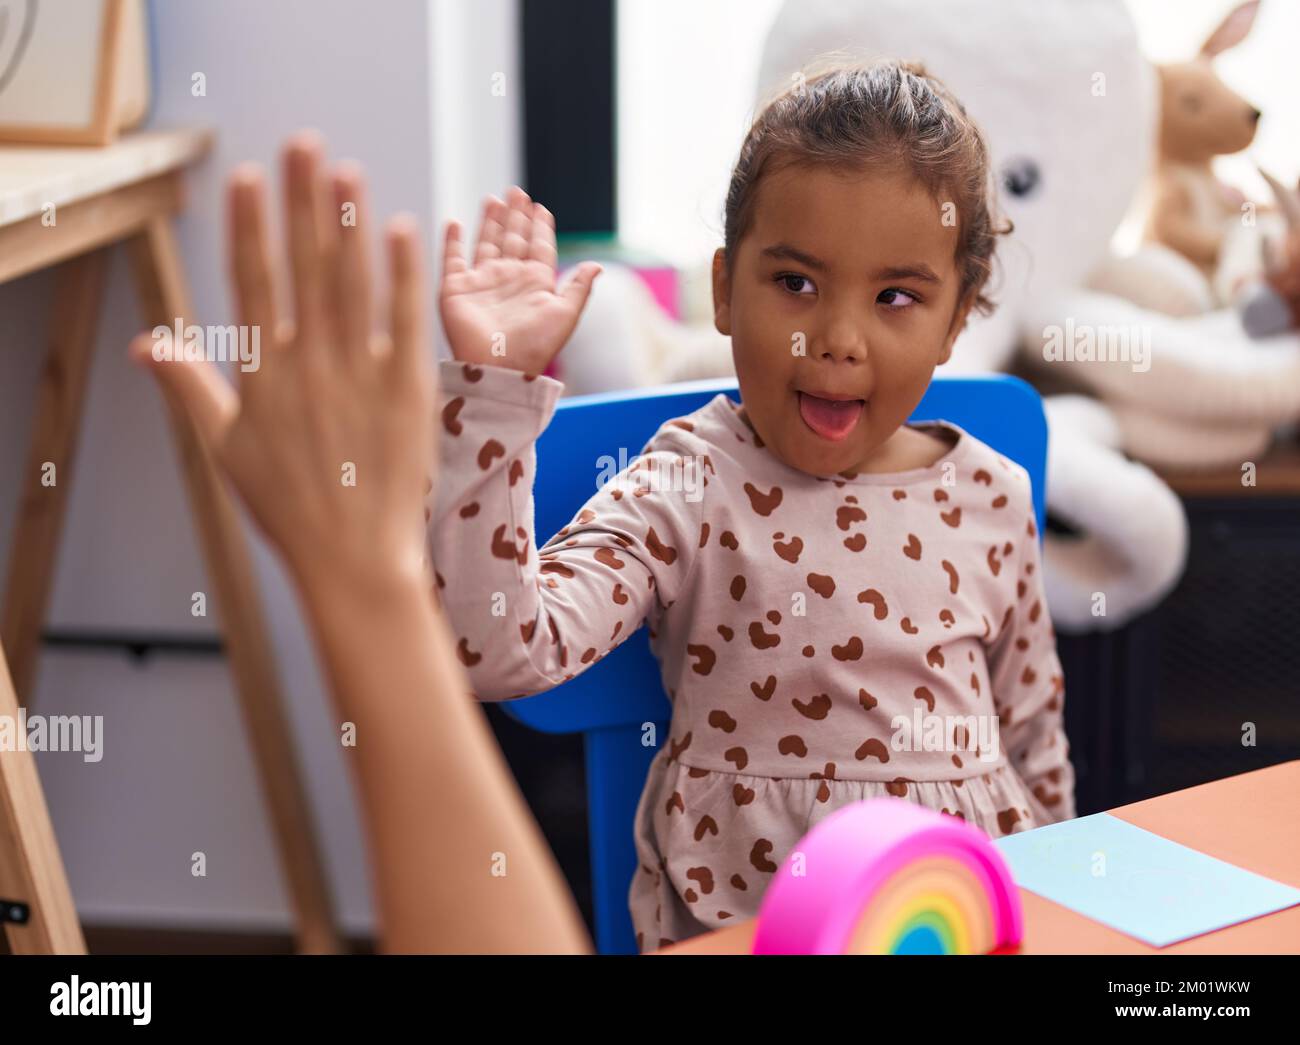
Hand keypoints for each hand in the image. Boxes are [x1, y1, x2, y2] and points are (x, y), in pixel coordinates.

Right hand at [132, 131, 434, 599]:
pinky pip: (405, 321)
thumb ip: (190, 386)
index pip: (252, 283)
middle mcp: (310, 364)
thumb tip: (146, 343)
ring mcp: (360, 374)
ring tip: (345, 170)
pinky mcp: (407, 389)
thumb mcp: (225, 447)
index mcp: (264, 374)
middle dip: (301, 202)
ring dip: (348, 223)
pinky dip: (403, 275)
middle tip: (302, 144)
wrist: (353, 557)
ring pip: (352, 283)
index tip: (247, 177)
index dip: (250, 227)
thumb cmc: (287, 507)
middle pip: (303, 267)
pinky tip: (403, 230)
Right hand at [439, 187, 600, 373]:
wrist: (498, 368)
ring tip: (495, 199)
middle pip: (513, 239)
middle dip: (516, 216)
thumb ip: (580, 288)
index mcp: (535, 284)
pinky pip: (452, 259)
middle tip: (517, 192)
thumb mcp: (565, 314)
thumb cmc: (535, 346)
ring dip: (491, 221)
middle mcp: (508, 280)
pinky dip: (452, 241)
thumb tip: (597, 265)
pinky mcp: (456, 289)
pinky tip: (456, 223)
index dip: (540, 227)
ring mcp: (482, 283)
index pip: (538, 247)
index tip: (541, 207)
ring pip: (487, 243)